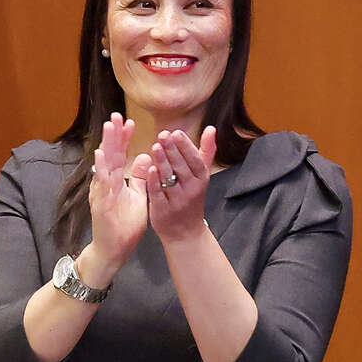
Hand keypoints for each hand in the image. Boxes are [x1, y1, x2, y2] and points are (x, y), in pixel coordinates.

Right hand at [86, 113, 148, 282]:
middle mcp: (105, 183)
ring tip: (109, 127)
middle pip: (110, 154)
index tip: (131, 122)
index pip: (120, 155)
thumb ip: (140, 177)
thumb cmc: (124, 223)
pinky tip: (102, 156)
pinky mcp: (100, 204)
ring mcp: (101, 192)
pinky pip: (101, 185)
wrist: (113, 248)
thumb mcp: (138, 196)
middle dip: (114, 135)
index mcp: (115, 180)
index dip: (124, 139)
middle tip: (117, 115)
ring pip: (104, 165)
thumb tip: (145, 156)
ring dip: (106, 145)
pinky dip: (101, 169)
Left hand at [143, 126, 216, 243]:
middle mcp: (192, 189)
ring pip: (170, 178)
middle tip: (163, 135)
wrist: (185, 232)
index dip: (185, 146)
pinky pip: (159, 193)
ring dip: (163, 161)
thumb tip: (211, 129)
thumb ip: (205, 151)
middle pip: (182, 166)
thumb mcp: (201, 176)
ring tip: (155, 146)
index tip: (176, 132)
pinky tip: (149, 169)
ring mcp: (178, 200)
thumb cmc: (191, 199)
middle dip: (172, 150)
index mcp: (201, 179)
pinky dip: (154, 181)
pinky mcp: (163, 209)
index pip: (194, 159)